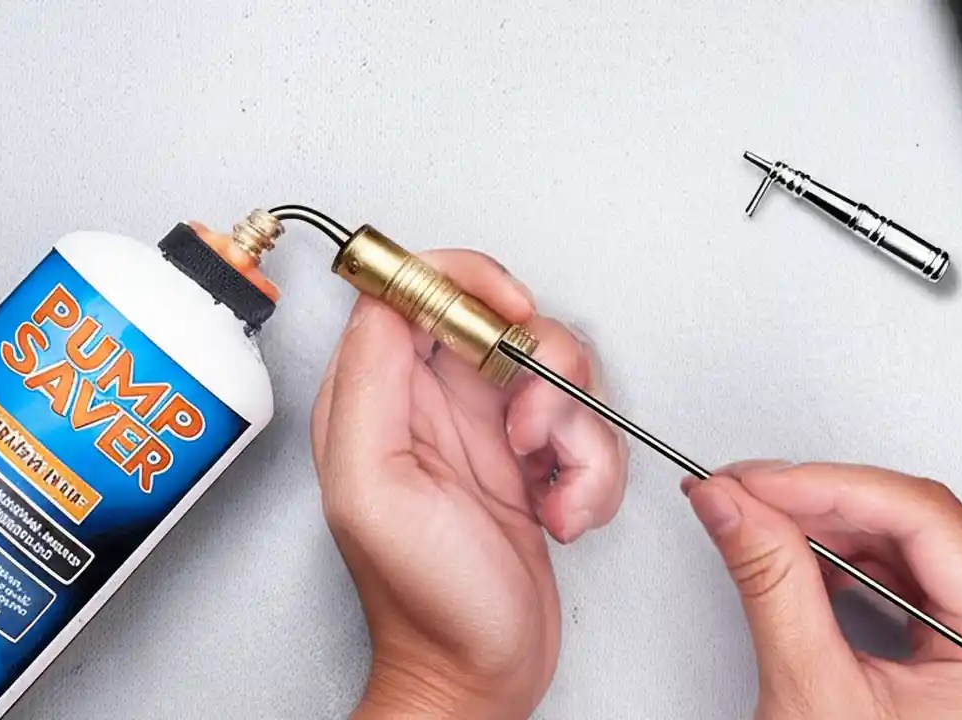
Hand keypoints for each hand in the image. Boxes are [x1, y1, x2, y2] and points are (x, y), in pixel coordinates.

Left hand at [312, 250, 627, 718]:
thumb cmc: (427, 602)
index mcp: (379, 397)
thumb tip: (388, 301)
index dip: (469, 281)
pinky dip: (591, 470)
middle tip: (530, 431)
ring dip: (575, 431)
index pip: (414, 288)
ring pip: (556, 372)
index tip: (510, 316)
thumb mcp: (372, 489)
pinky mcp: (534, 460)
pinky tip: (562, 511)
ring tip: (548, 484)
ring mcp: (489, 429)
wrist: (480, 674)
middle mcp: (433, 402)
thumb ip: (370, 385)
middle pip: (503, 321)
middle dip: (542, 369)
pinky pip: (585, 426)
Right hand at [682, 462, 961, 719]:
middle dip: (814, 499)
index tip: (758, 481)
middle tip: (741, 491)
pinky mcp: (947, 632)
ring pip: (895, 533)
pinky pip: (890, 563)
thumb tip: (734, 504)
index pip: (921, 517)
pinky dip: (830, 552)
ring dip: (816, 520)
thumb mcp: (813, 693)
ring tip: (752, 517)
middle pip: (909, 517)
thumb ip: (772, 583)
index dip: (828, 486)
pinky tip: (785, 548)